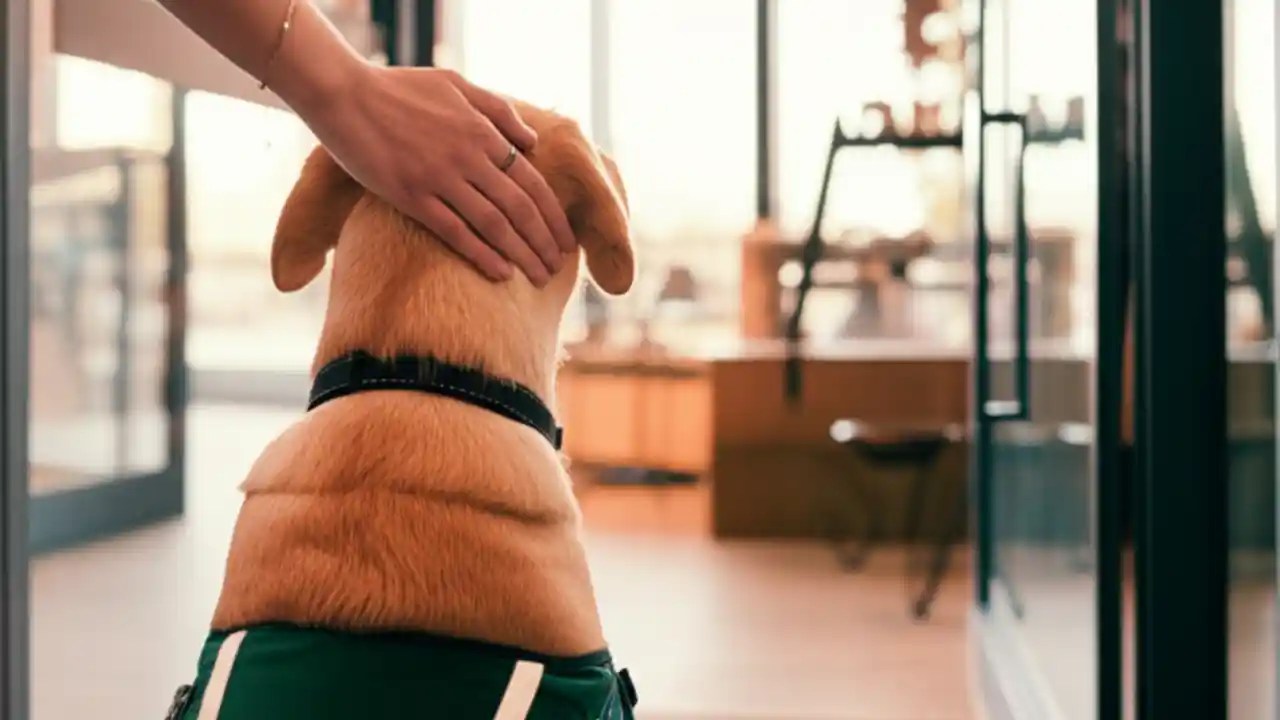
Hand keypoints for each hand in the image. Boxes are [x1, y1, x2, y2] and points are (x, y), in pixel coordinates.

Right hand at [298, 63, 574, 285]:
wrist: (345, 94)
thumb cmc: (400, 87)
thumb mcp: (456, 83)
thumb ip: (498, 110)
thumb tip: (533, 142)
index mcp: (482, 131)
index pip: (532, 182)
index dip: (554, 216)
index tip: (567, 241)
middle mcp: (468, 157)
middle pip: (520, 208)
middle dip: (544, 242)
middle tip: (557, 268)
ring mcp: (439, 178)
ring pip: (494, 224)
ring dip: (521, 254)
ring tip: (538, 277)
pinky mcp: (410, 196)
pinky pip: (454, 232)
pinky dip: (482, 254)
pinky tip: (500, 273)